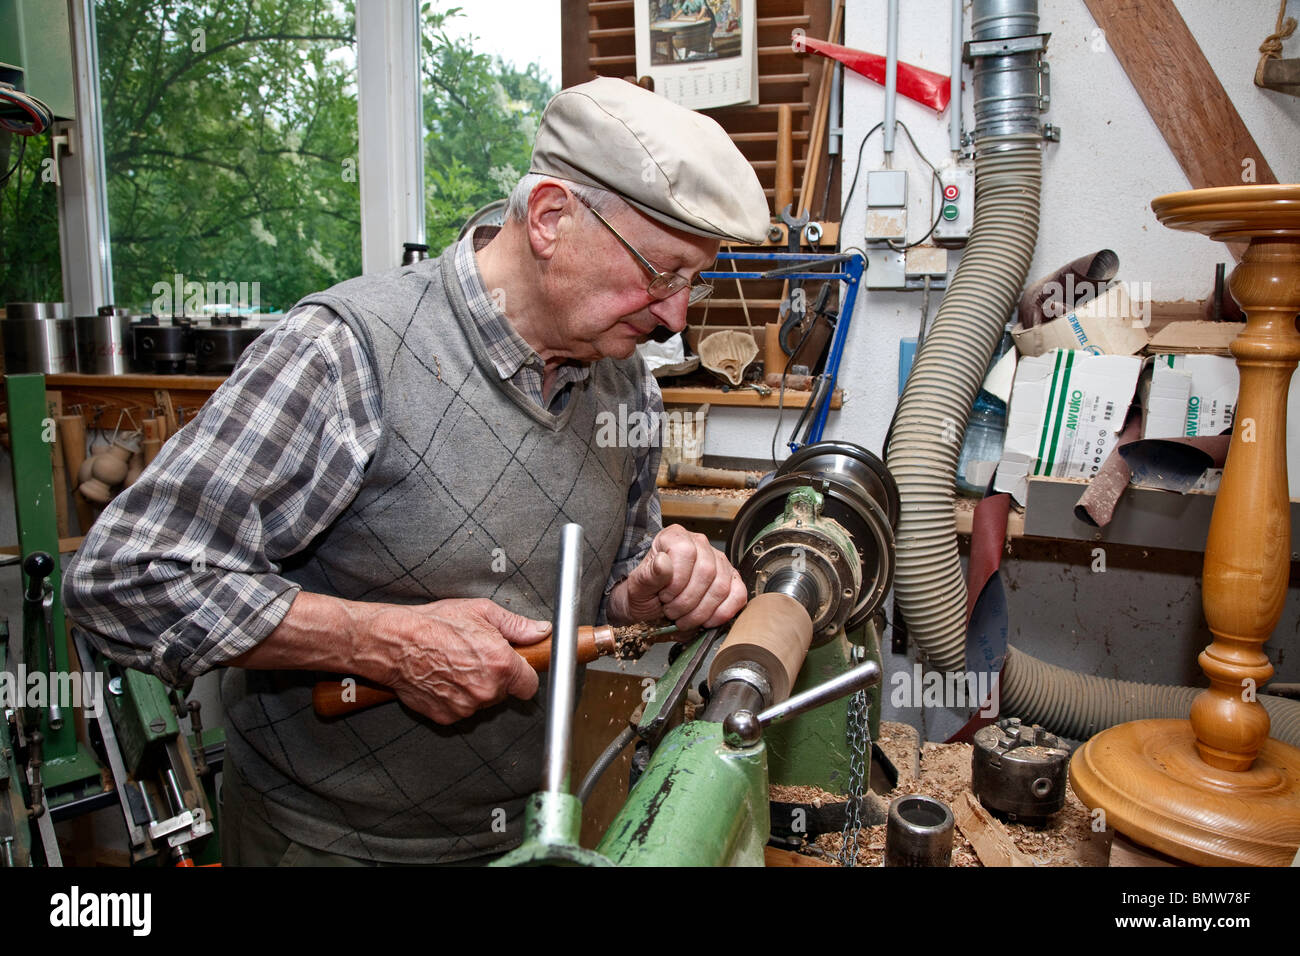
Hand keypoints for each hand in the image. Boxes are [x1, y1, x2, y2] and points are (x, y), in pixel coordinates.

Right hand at [368, 598, 551, 724]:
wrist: (396, 643)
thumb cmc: (435, 623)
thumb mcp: (481, 612)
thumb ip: (517, 625)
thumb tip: (540, 631)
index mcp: (501, 664)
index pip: (530, 685)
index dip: (523, 674)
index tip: (516, 667)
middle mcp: (486, 690)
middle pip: (505, 693)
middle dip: (497, 677)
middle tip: (477, 656)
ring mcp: (466, 707)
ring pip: (483, 702)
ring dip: (476, 688)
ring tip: (456, 664)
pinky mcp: (446, 716)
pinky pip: (461, 710)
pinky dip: (456, 697)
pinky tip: (444, 677)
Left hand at [608, 524, 746, 630]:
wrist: (651, 607)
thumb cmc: (644, 593)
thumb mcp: (638, 587)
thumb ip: (649, 575)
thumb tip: (663, 562)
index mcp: (674, 537)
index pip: (686, 552)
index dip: (676, 581)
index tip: (664, 596)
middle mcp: (700, 544)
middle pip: (706, 571)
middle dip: (687, 601)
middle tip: (672, 612)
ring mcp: (719, 561)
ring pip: (721, 586)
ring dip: (701, 611)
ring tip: (684, 618)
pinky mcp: (731, 580)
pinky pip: (738, 595)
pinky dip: (722, 613)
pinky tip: (705, 620)